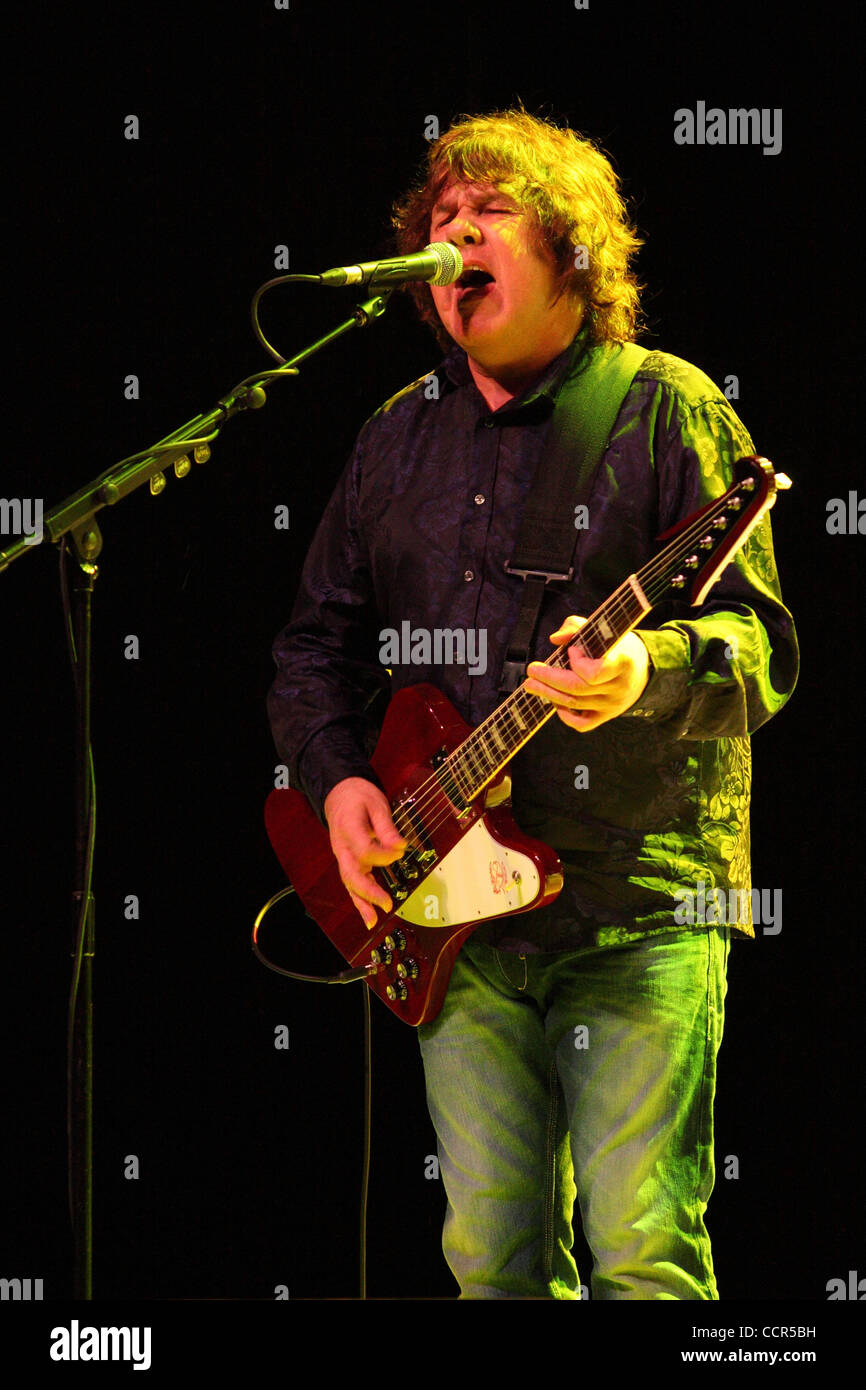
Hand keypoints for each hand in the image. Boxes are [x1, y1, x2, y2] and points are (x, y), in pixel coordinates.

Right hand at [323, 777, 406, 927]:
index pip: (365, 849)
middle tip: (387, 903)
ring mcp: (343, 856)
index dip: (384, 854)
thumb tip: (401, 846)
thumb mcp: (376, 804)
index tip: (401, 851)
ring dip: (361, 903)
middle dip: (368, 891)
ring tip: (373, 920)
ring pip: (349, 883)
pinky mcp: (348, 861)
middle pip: (351, 873)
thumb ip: (387, 827)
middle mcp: (342, 846)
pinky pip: (351, 882)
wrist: (339, 794)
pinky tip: (369, 914)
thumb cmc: (358, 797)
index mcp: (348, 828)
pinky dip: (359, 900)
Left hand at [524, 616, 649, 731]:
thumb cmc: (618, 646)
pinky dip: (565, 716)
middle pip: (577, 689)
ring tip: (532, 684)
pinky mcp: (607, 716)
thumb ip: (576, 626)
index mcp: (622, 663)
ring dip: (549, 694)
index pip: (595, 672)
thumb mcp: (603, 629)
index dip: (577, 663)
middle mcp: (618, 687)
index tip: (571, 650)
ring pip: (575, 704)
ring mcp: (613, 705)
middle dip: (549, 680)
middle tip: (531, 671)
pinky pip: (583, 724)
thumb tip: (555, 639)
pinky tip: (555, 703)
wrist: (642, 669)